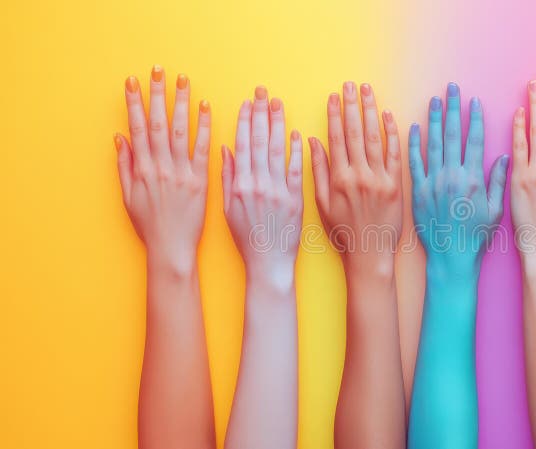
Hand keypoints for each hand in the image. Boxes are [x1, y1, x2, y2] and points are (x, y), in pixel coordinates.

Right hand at [115, 65, 209, 269]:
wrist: (171, 248)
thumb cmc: (149, 225)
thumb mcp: (128, 196)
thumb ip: (124, 165)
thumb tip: (120, 136)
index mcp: (142, 169)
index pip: (137, 128)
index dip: (135, 103)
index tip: (134, 81)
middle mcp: (160, 167)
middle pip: (157, 123)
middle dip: (157, 95)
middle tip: (159, 70)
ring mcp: (181, 173)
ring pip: (179, 131)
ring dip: (181, 103)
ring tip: (183, 80)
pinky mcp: (200, 181)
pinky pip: (203, 150)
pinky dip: (204, 128)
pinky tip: (205, 108)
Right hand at [222, 86, 302, 284]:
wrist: (268, 263)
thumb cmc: (246, 238)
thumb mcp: (227, 208)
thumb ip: (226, 177)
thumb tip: (224, 148)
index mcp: (239, 184)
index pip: (241, 144)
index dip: (244, 120)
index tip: (247, 101)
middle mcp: (258, 184)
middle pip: (258, 141)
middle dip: (260, 113)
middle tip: (263, 91)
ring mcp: (278, 190)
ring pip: (277, 150)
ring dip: (278, 124)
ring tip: (279, 103)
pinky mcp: (296, 199)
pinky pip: (296, 170)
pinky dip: (297, 151)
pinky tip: (297, 133)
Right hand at [309, 82, 401, 275]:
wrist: (369, 254)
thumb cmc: (343, 232)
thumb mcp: (322, 203)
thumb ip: (318, 170)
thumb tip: (312, 141)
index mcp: (338, 178)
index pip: (335, 138)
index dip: (333, 114)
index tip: (333, 96)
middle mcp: (358, 175)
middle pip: (354, 132)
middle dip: (351, 105)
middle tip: (350, 84)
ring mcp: (379, 179)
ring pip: (374, 138)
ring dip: (370, 111)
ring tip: (367, 90)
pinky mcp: (396, 185)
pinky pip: (395, 154)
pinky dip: (392, 133)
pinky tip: (388, 115)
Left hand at [409, 83, 508, 270]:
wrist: (452, 258)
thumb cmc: (476, 237)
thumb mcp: (496, 210)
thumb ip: (499, 181)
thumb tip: (504, 156)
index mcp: (473, 178)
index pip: (474, 140)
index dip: (474, 118)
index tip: (474, 101)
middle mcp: (452, 175)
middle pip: (452, 134)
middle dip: (453, 108)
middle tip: (451, 88)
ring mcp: (433, 182)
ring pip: (432, 143)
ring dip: (433, 119)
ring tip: (434, 99)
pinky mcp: (417, 191)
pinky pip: (413, 162)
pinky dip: (413, 143)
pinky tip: (414, 126)